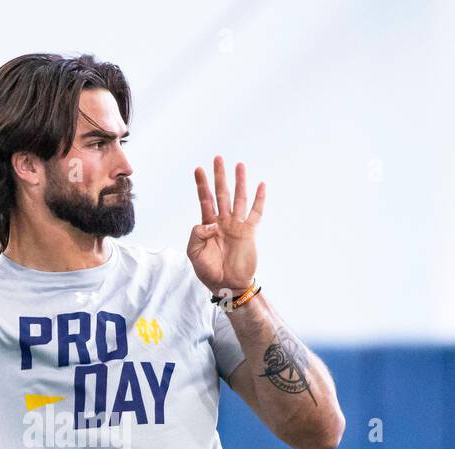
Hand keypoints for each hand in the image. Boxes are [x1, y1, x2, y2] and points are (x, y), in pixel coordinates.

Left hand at [186, 155, 264, 297]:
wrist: (227, 285)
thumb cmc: (209, 271)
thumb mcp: (194, 254)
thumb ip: (196, 235)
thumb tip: (211, 223)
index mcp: (208, 226)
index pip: (205, 200)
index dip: (202, 185)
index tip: (198, 169)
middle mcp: (223, 222)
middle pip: (222, 194)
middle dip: (220, 176)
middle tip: (218, 158)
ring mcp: (237, 226)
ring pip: (239, 199)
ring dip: (240, 182)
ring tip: (240, 165)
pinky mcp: (249, 233)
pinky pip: (255, 213)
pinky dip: (259, 199)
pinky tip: (261, 185)